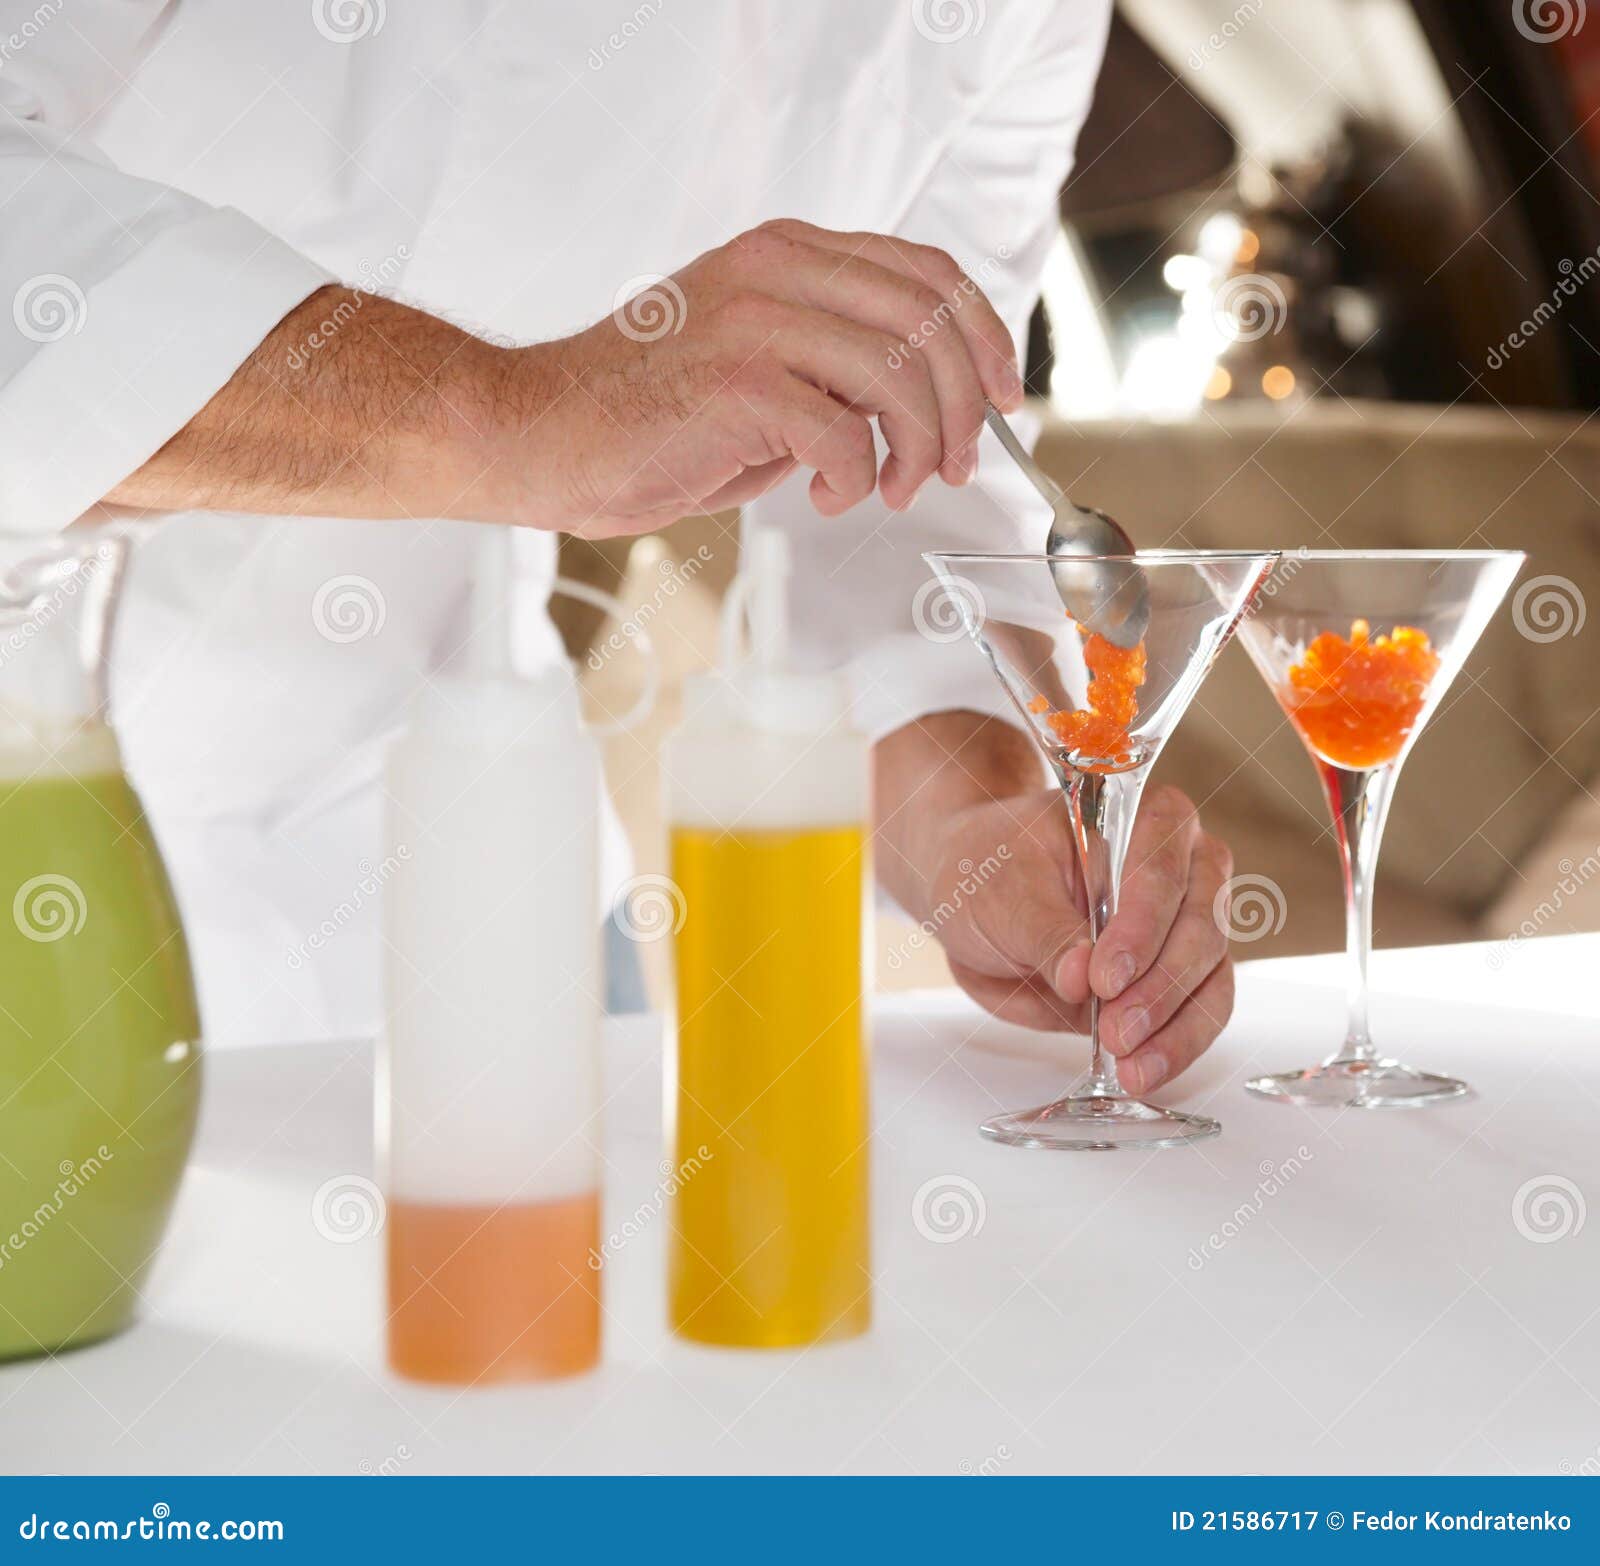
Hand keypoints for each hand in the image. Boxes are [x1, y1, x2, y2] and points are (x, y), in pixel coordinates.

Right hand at [504, 218, 1024, 536]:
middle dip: (963, 410)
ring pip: (898, 378)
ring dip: (917, 452)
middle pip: (927, 323)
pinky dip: (854, 479)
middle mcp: (778, 270)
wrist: (543, 433)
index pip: (926, 273)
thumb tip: (923, 405)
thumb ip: (835, 365)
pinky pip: (844, 435)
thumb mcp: (759, 366)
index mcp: (789, 253)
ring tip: (890, 490)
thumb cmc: (648, 414)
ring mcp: (757, 320)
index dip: (982, 336)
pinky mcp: (736, 382)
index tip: (1002, 395)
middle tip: (953, 467)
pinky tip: (827, 496)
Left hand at [916, 783, 1236, 1093]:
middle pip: (1200, 925)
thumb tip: (1081, 979)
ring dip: (1176, 1028)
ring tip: (1131, 1066)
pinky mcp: (1176, 975)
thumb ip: (1046, 933)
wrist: (976, 896)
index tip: (1105, 976)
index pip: (1163, 867)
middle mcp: (1181, 865)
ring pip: (1210, 976)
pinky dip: (1175, 1046)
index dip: (1142, 925)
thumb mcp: (1002, 894)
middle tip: (1116, 1029)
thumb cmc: (991, 870)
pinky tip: (1142, 1072)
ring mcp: (1184, 922)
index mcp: (1139, 818)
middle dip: (1160, 986)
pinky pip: (1198, 1012)